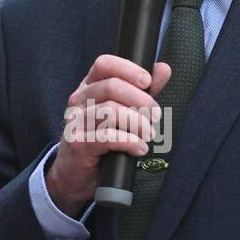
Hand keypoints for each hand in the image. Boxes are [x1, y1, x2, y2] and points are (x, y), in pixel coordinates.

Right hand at [46, 55, 171, 216]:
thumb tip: (163, 69)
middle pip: (111, 87)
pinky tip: (139, 148)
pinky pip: (107, 137)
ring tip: (148, 135)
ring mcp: (76, 122)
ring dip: (137, 123)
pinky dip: (129, 142)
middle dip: (141, 100)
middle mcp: (79, 100)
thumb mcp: (122, 112)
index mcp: (89, 87)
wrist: (76, 175)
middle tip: (155, 116)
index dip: (128, 69)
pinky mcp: (78, 144)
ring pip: (110, 111)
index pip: (104, 64)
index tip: (148, 81)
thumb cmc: (100, 141)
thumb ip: (142, 91)